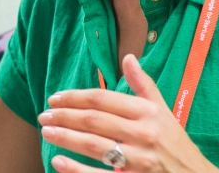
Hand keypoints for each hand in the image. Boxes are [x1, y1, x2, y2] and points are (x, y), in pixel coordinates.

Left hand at [38, 55, 218, 172]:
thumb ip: (143, 85)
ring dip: (65, 138)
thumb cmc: (175, 143)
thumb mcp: (163, 111)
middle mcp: (144, 134)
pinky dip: (76, 169)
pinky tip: (58, 161)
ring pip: (94, 146)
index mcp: (148, 113)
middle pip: (94, 121)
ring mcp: (139, 160)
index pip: (103, 99)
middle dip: (64, 116)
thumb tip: (128, 57)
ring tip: (46, 132)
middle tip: (44, 115)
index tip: (54, 98)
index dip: (75, 97)